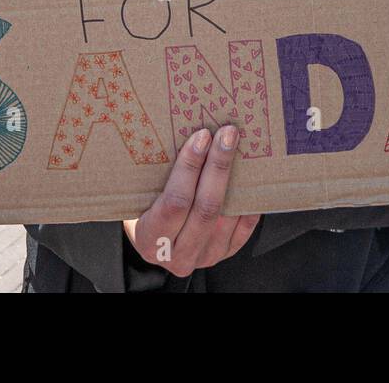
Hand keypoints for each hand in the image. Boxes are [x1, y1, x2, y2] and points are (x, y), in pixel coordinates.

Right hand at [122, 125, 260, 276]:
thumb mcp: (139, 196)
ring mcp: (205, 256)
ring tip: (240, 147)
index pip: (174, 203)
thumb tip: (185, 132)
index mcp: (150, 240)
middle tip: (227, 134)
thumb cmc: (143, 210)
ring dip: (235, 179)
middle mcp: (178, 255)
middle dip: (218, 166)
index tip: (201, 137)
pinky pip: (244, 227)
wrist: (155, 240)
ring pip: (226, 217)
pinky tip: (249, 175)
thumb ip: (156, 175)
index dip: (189, 168)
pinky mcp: (226, 253)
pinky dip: (248, 199)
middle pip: (205, 208)